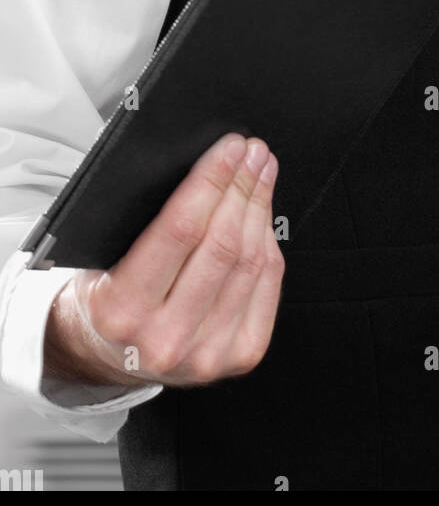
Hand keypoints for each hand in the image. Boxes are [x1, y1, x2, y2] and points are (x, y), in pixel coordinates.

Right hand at [44, 132, 283, 387]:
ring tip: (261, 172)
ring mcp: (207, 355)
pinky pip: (267, 285)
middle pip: (222, 245)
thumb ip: (145, 222)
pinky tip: (263, 215)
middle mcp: (165, 340)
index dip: (212, 181)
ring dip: (260, 207)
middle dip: (242, 187)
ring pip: (250, 262)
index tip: (229, 148)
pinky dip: (269, 242)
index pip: (180, 230)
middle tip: (252, 152)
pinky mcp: (239, 357)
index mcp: (121, 311)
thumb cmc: (107, 296)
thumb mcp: (102, 259)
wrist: (109, 357)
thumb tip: (205, 166)